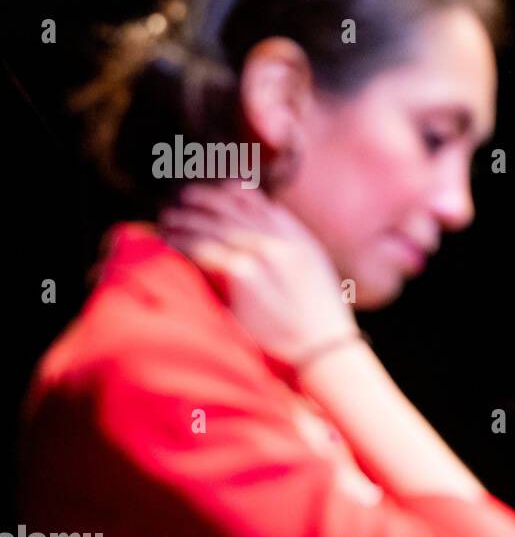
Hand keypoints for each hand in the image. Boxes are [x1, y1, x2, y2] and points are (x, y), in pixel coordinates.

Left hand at [159, 183, 357, 364]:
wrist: (323, 347)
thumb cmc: (319, 320)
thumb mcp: (316, 275)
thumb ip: (295, 251)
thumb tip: (270, 240)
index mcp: (300, 240)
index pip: (264, 204)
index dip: (238, 192)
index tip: (221, 189)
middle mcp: (281, 240)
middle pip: (235, 209)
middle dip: (206, 201)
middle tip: (185, 198)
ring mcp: (263, 253)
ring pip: (215, 225)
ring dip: (187, 220)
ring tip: (169, 220)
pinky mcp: (243, 272)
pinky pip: (204, 248)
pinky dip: (184, 243)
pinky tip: (171, 242)